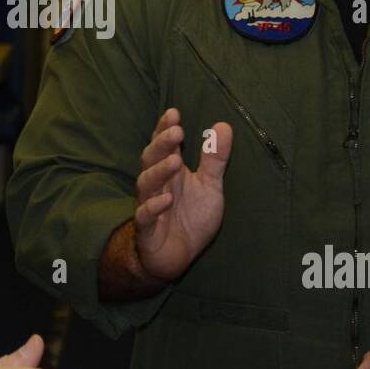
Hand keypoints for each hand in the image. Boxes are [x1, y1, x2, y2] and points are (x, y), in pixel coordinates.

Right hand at [134, 108, 232, 282]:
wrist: (177, 256)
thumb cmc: (191, 217)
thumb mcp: (210, 185)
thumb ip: (214, 158)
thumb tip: (224, 125)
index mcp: (171, 171)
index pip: (164, 144)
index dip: (165, 128)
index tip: (173, 112)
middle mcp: (157, 184)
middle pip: (152, 159)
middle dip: (162, 144)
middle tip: (176, 131)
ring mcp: (149, 205)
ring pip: (146, 184)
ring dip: (158, 171)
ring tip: (175, 160)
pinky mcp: (147, 230)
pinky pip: (145, 216)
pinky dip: (153, 207)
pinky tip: (166, 199)